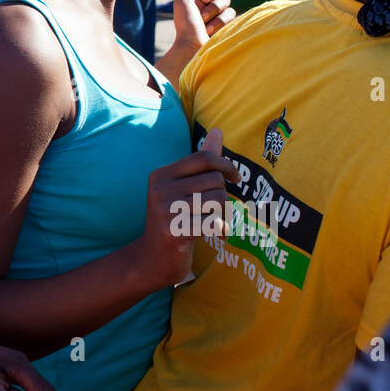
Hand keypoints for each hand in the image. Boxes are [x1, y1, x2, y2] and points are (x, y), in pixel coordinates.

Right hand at [136, 129, 239, 290]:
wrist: (153, 259)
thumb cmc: (174, 219)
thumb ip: (201, 161)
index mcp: (161, 174)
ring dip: (223, 214)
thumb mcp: (183, 188)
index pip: (203, 158)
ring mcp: (166, 210)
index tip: (236, 179)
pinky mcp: (175, 231)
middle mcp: (160, 189)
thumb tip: (218, 131)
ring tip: (213, 223)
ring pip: (218, 200)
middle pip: (214, 180)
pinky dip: (222, 230)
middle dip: (223, 196)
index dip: (226, 165)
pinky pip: (215, 222)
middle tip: (214, 212)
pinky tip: (215, 236)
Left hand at [171, 0, 233, 52]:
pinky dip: (222, 24)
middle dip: (214, 7)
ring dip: (217, 18)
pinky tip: (213, 33)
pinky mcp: (228, 30)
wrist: (192, 47)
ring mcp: (220, 22)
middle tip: (202, 18)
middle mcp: (210, 12)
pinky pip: (233, 18)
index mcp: (199, 5)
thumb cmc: (186, 26)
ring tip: (207, 29)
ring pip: (230, 9)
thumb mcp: (182, 2)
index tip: (203, 0)